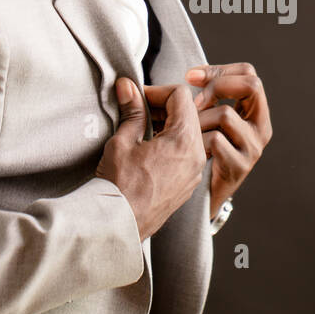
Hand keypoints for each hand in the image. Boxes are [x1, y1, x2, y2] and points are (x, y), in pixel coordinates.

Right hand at [95, 78, 206, 240]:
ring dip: (167, 124)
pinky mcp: (187, 185)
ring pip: (189, 134)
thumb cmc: (119, 187)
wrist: (118, 226)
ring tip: (140, 129)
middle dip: (163, 106)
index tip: (137, 96)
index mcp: (184, 141)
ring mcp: (194, 173)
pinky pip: (187, 154)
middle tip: (137, 110)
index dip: (157, 91)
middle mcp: (197, 156)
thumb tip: (128, 87)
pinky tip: (148, 149)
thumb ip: (131, 111)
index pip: (181, 97)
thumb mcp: (122, 142)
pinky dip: (171, 143)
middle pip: (189, 114)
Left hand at [184, 62, 272, 218]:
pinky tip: (187, 149)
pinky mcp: (239, 167)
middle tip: (193, 100)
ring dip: (198, 119)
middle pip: (251, 86)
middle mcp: (261, 128)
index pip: (249, 74)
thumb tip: (191, 75)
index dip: (219, 70)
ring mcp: (253, 149)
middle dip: (217, 86)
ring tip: (185, 131)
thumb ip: (208, 96)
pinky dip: (196, 141)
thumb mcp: (210, 118)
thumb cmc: (200, 151)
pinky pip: (215, 141)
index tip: (190, 77)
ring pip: (226, 114)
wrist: (201, 196)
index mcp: (256, 112)